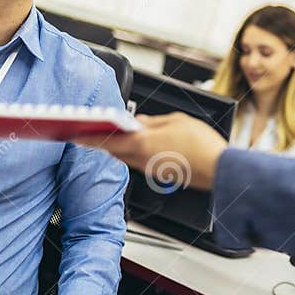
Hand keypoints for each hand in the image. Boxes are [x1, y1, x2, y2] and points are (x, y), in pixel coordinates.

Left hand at [74, 113, 227, 190]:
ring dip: (117, 146)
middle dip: (101, 141)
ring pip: (126, 156)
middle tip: (90, 130)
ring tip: (112, 134)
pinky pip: (139, 162)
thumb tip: (140, 121)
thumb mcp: (177, 120)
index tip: (75, 134)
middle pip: (114, 150)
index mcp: (142, 143)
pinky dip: (132, 152)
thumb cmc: (202, 146)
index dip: (88, 137)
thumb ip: (153, 120)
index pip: (106, 140)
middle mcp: (142, 160)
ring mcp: (150, 169)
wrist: (219, 170)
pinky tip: (137, 143)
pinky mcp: (159, 174)